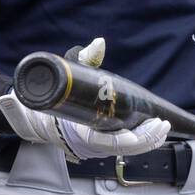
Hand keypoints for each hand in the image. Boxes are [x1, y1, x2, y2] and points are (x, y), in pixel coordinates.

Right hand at [0, 37, 171, 161]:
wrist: (33, 114)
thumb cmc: (49, 96)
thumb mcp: (64, 72)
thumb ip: (82, 58)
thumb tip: (99, 43)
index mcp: (79, 133)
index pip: (108, 143)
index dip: (129, 139)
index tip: (144, 128)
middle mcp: (89, 144)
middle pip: (124, 149)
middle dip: (146, 139)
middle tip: (161, 123)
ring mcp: (96, 145)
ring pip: (126, 151)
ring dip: (147, 140)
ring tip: (162, 126)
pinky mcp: (101, 142)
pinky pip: (123, 146)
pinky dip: (140, 140)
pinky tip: (153, 130)